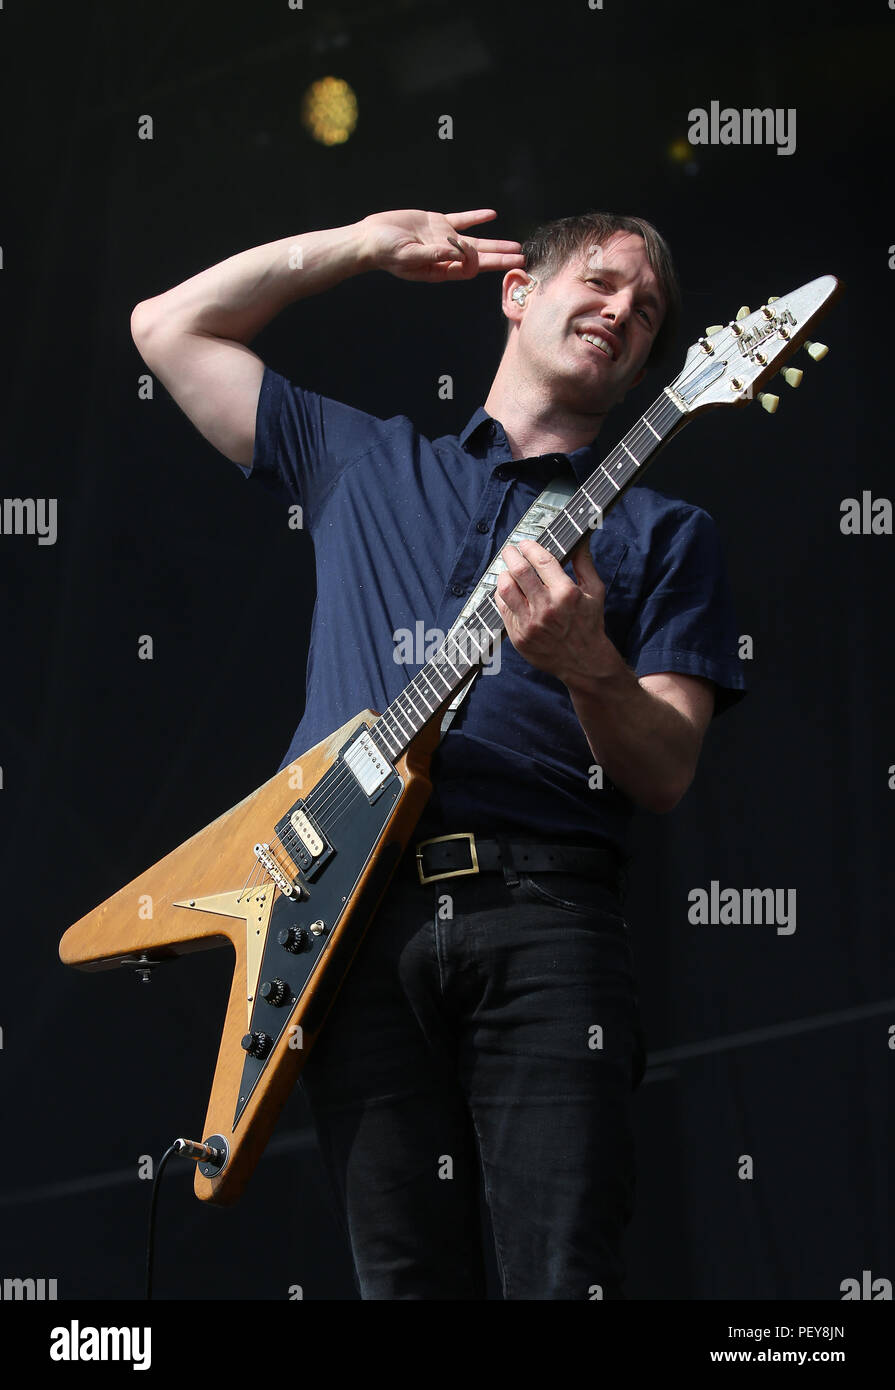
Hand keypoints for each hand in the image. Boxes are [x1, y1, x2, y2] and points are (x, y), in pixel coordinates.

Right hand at [358, 208, 523, 282]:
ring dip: (495, 242)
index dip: (476, 260)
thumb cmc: (384, 251)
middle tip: (521, 259)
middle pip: (479, 258)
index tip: (473, 250)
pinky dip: (476, 218)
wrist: (370, 237)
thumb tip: (454, 252)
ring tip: (515, 246)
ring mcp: (443, 240)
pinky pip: (462, 220)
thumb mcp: (407, 255)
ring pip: (475, 241)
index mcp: (439, 269)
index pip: (467, 268)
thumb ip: (431, 254)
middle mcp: (445, 257)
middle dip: (500, 258)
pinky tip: (491, 215)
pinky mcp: (437, 224)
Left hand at [494, 538, 616, 689]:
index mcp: (567, 594)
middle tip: (510, 550)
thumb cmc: (589, 623)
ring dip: (503, 575)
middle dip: (511, 555)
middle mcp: (547, 608)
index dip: (530, 547)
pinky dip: (502, 596)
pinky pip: (503, 609)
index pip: (541, 561)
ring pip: (505, 590)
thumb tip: (581, 539)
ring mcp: (530, 624)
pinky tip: (507, 591)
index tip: (525, 543)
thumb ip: (584, 563)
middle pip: (519, 571)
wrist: (583, 662)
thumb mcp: (594, 592)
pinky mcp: (519, 637)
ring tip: (507, 571)